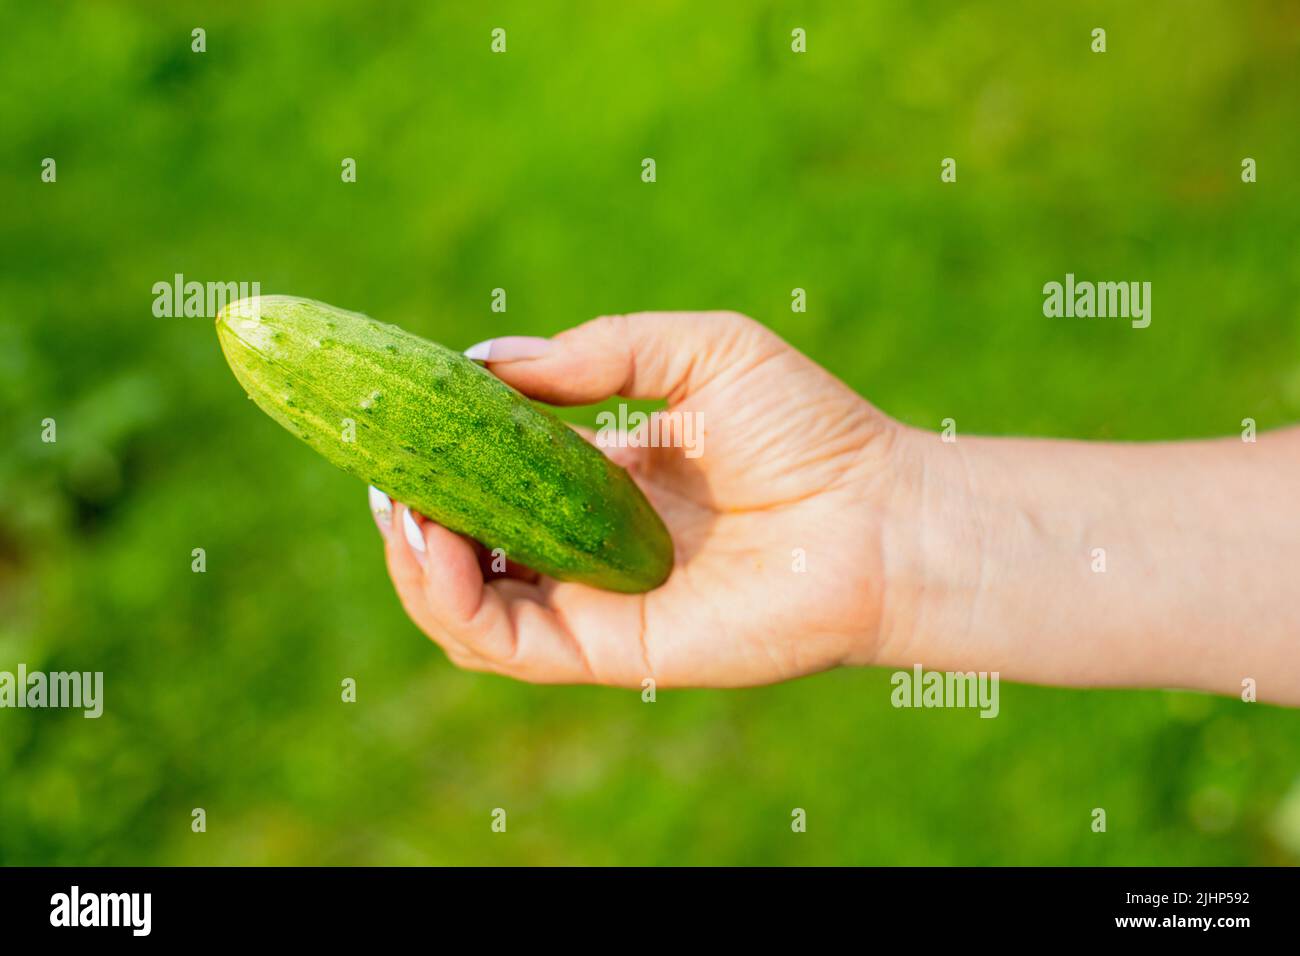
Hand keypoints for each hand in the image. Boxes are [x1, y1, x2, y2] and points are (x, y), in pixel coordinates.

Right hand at [372, 311, 907, 686]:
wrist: (882, 516)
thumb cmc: (810, 428)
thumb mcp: (700, 351)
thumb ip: (598, 355)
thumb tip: (487, 360)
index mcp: (610, 476)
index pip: (500, 471)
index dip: (444, 447)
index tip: (399, 409)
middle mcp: (592, 543)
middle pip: (472, 541)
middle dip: (415, 506)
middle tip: (381, 464)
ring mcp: (596, 599)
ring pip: (471, 603)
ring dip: (418, 557)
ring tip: (400, 505)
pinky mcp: (611, 649)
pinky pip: (505, 642)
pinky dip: (454, 601)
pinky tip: (438, 544)